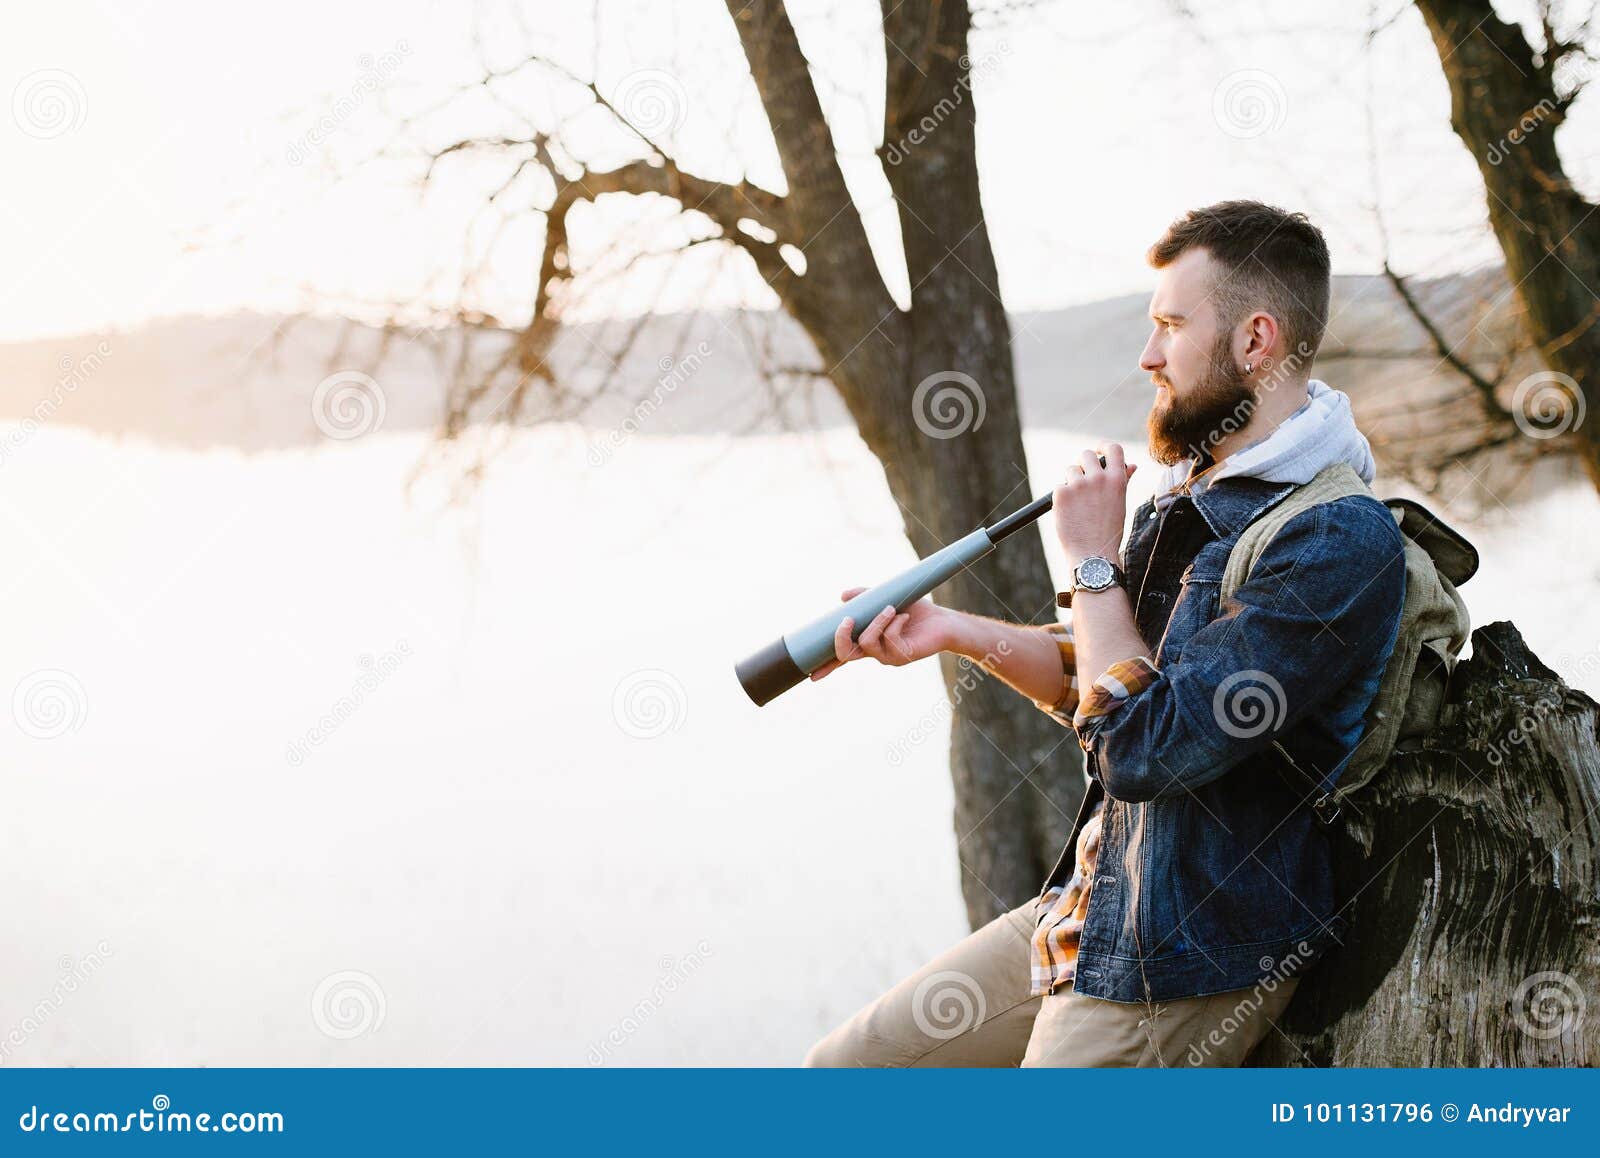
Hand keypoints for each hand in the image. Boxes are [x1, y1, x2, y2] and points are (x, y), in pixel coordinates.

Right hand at [809, 588, 951, 680]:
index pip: (842, 655)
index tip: (810, 676)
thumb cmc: (915, 609)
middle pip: (846, 654)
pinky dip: (894, 622)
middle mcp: (874, 652)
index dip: (826, 666)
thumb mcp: (885, 597)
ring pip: (867, 642)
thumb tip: (842, 596)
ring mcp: (887, 656)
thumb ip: (864, 597)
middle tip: (847, 619)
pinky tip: (905, 616)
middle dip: (841, 637)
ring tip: (890, 608)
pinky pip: (888, 639)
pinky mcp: (902, 656)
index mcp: (867, 641)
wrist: (943, 620)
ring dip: (876, 621)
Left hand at [1054, 443, 1135, 568]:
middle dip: (1082, 465)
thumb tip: (1131, 465)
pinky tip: (1069, 513)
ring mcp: (1078, 485)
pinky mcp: (1061, 493)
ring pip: (1070, 471)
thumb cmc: (1109, 532)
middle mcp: (1098, 478)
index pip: (1113, 449)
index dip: (1103, 447)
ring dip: (1071, 483)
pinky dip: (1061, 497)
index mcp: (1117, 479)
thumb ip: (1122, 481)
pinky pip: (1059, 487)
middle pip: (1085, 455)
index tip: (1098, 451)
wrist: (1092, 554)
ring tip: (1078, 505)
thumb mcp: (1121, 503)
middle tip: (1082, 482)